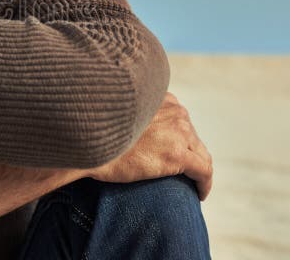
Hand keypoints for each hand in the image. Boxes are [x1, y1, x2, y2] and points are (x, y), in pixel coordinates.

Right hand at [82, 91, 212, 200]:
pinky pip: (203, 171)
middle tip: (179, 172)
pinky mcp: (178, 155)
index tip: (172, 149)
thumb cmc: (93, 130)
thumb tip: (133, 128)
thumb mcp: (115, 110)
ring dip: (197, 168)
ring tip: (191, 184)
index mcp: (158, 96)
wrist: (86, 144)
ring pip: (200, 153)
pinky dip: (204, 184)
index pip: (178, 117)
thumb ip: (132, 112)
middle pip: (190, 135)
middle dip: (187, 152)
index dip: (177, 136)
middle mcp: (173, 109)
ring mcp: (178, 131)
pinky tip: (199, 194)